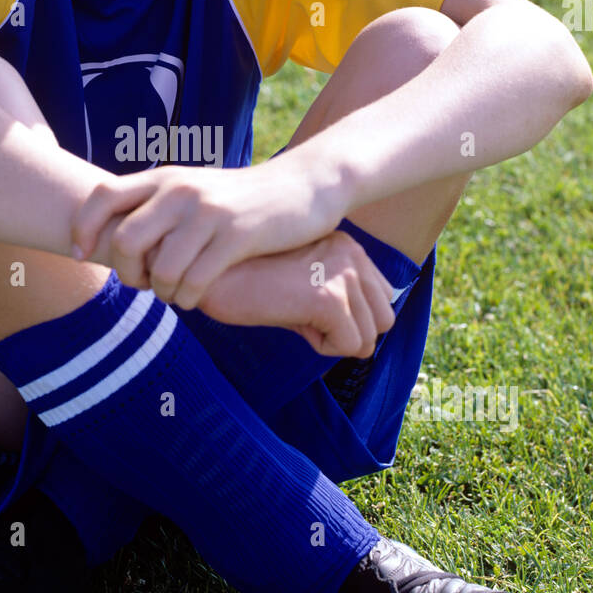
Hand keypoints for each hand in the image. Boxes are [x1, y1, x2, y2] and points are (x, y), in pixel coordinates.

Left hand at [70, 151, 345, 309]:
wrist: (304, 187)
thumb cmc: (240, 200)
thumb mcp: (192, 191)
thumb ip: (155, 208)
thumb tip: (109, 241)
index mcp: (164, 178)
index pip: (101, 197)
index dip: (82, 229)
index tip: (83, 255)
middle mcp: (180, 190)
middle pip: (124, 241)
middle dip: (126, 273)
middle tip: (143, 283)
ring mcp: (208, 212)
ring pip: (160, 269)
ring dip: (162, 292)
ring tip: (175, 292)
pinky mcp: (237, 236)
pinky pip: (195, 281)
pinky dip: (188, 298)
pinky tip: (196, 295)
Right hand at [195, 230, 397, 356]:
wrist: (209, 271)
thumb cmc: (246, 279)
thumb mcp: (300, 279)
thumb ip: (333, 296)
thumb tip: (361, 340)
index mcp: (347, 246)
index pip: (383, 298)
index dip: (350, 316)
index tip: (311, 308)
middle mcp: (351, 254)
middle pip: (383, 320)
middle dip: (347, 333)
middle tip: (303, 317)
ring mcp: (342, 274)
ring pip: (369, 338)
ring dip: (332, 341)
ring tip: (293, 316)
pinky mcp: (329, 298)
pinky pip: (348, 346)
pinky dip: (320, 347)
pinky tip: (290, 321)